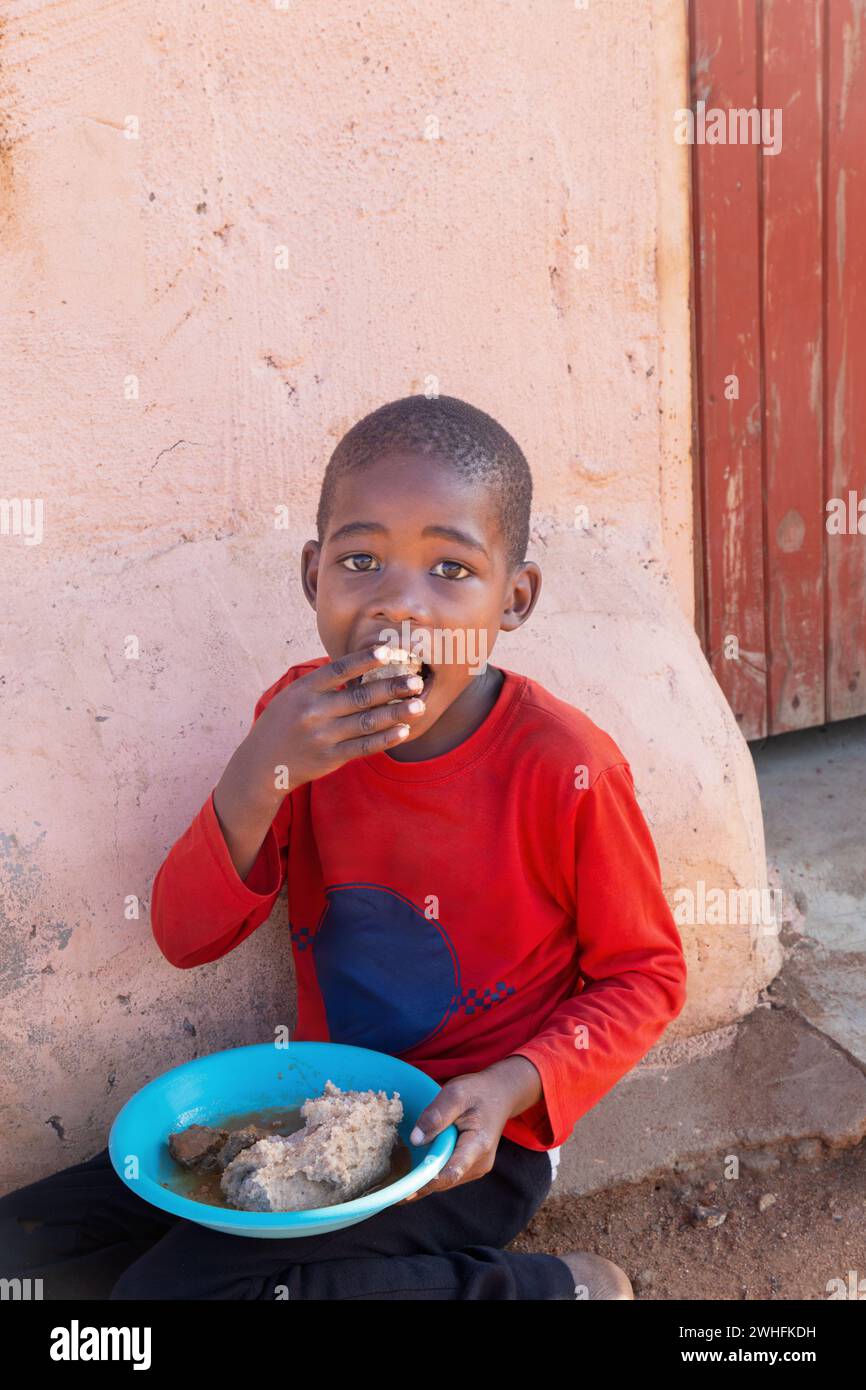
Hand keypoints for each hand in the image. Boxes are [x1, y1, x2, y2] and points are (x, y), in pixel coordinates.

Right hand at [251, 645, 429, 792]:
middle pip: (360, 696)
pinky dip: (385, 739)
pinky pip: (363, 746)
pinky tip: (403, 731)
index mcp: (304, 690)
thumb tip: (358, 663)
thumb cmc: (283, 723)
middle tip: (417, 681)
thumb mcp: (293, 696)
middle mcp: (313, 711)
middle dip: (392, 688)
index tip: (389, 651)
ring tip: (418, 705)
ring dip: (396, 713)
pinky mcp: (329, 758)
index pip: (338, 670)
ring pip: (366, 722)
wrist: (261, 764)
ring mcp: (322, 736)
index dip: (364, 660)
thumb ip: (321, 683)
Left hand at [394, 1056, 543, 1204]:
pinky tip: (411, 1173)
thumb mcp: (456, 1093)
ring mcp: (475, 1168)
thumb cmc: (478, 1092)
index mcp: (478, 1146)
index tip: (403, 1193)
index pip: (450, 1173)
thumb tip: (415, 1140)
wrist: (500, 1094)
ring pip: (444, 1181)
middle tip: (388, 1192)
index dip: (426, 1184)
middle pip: (444, 1181)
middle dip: (418, 1186)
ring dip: (422, 1181)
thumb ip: (436, 1115)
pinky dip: (430, 1174)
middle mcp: (479, 1164)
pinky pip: (447, 1175)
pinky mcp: (469, 1167)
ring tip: (394, 1184)